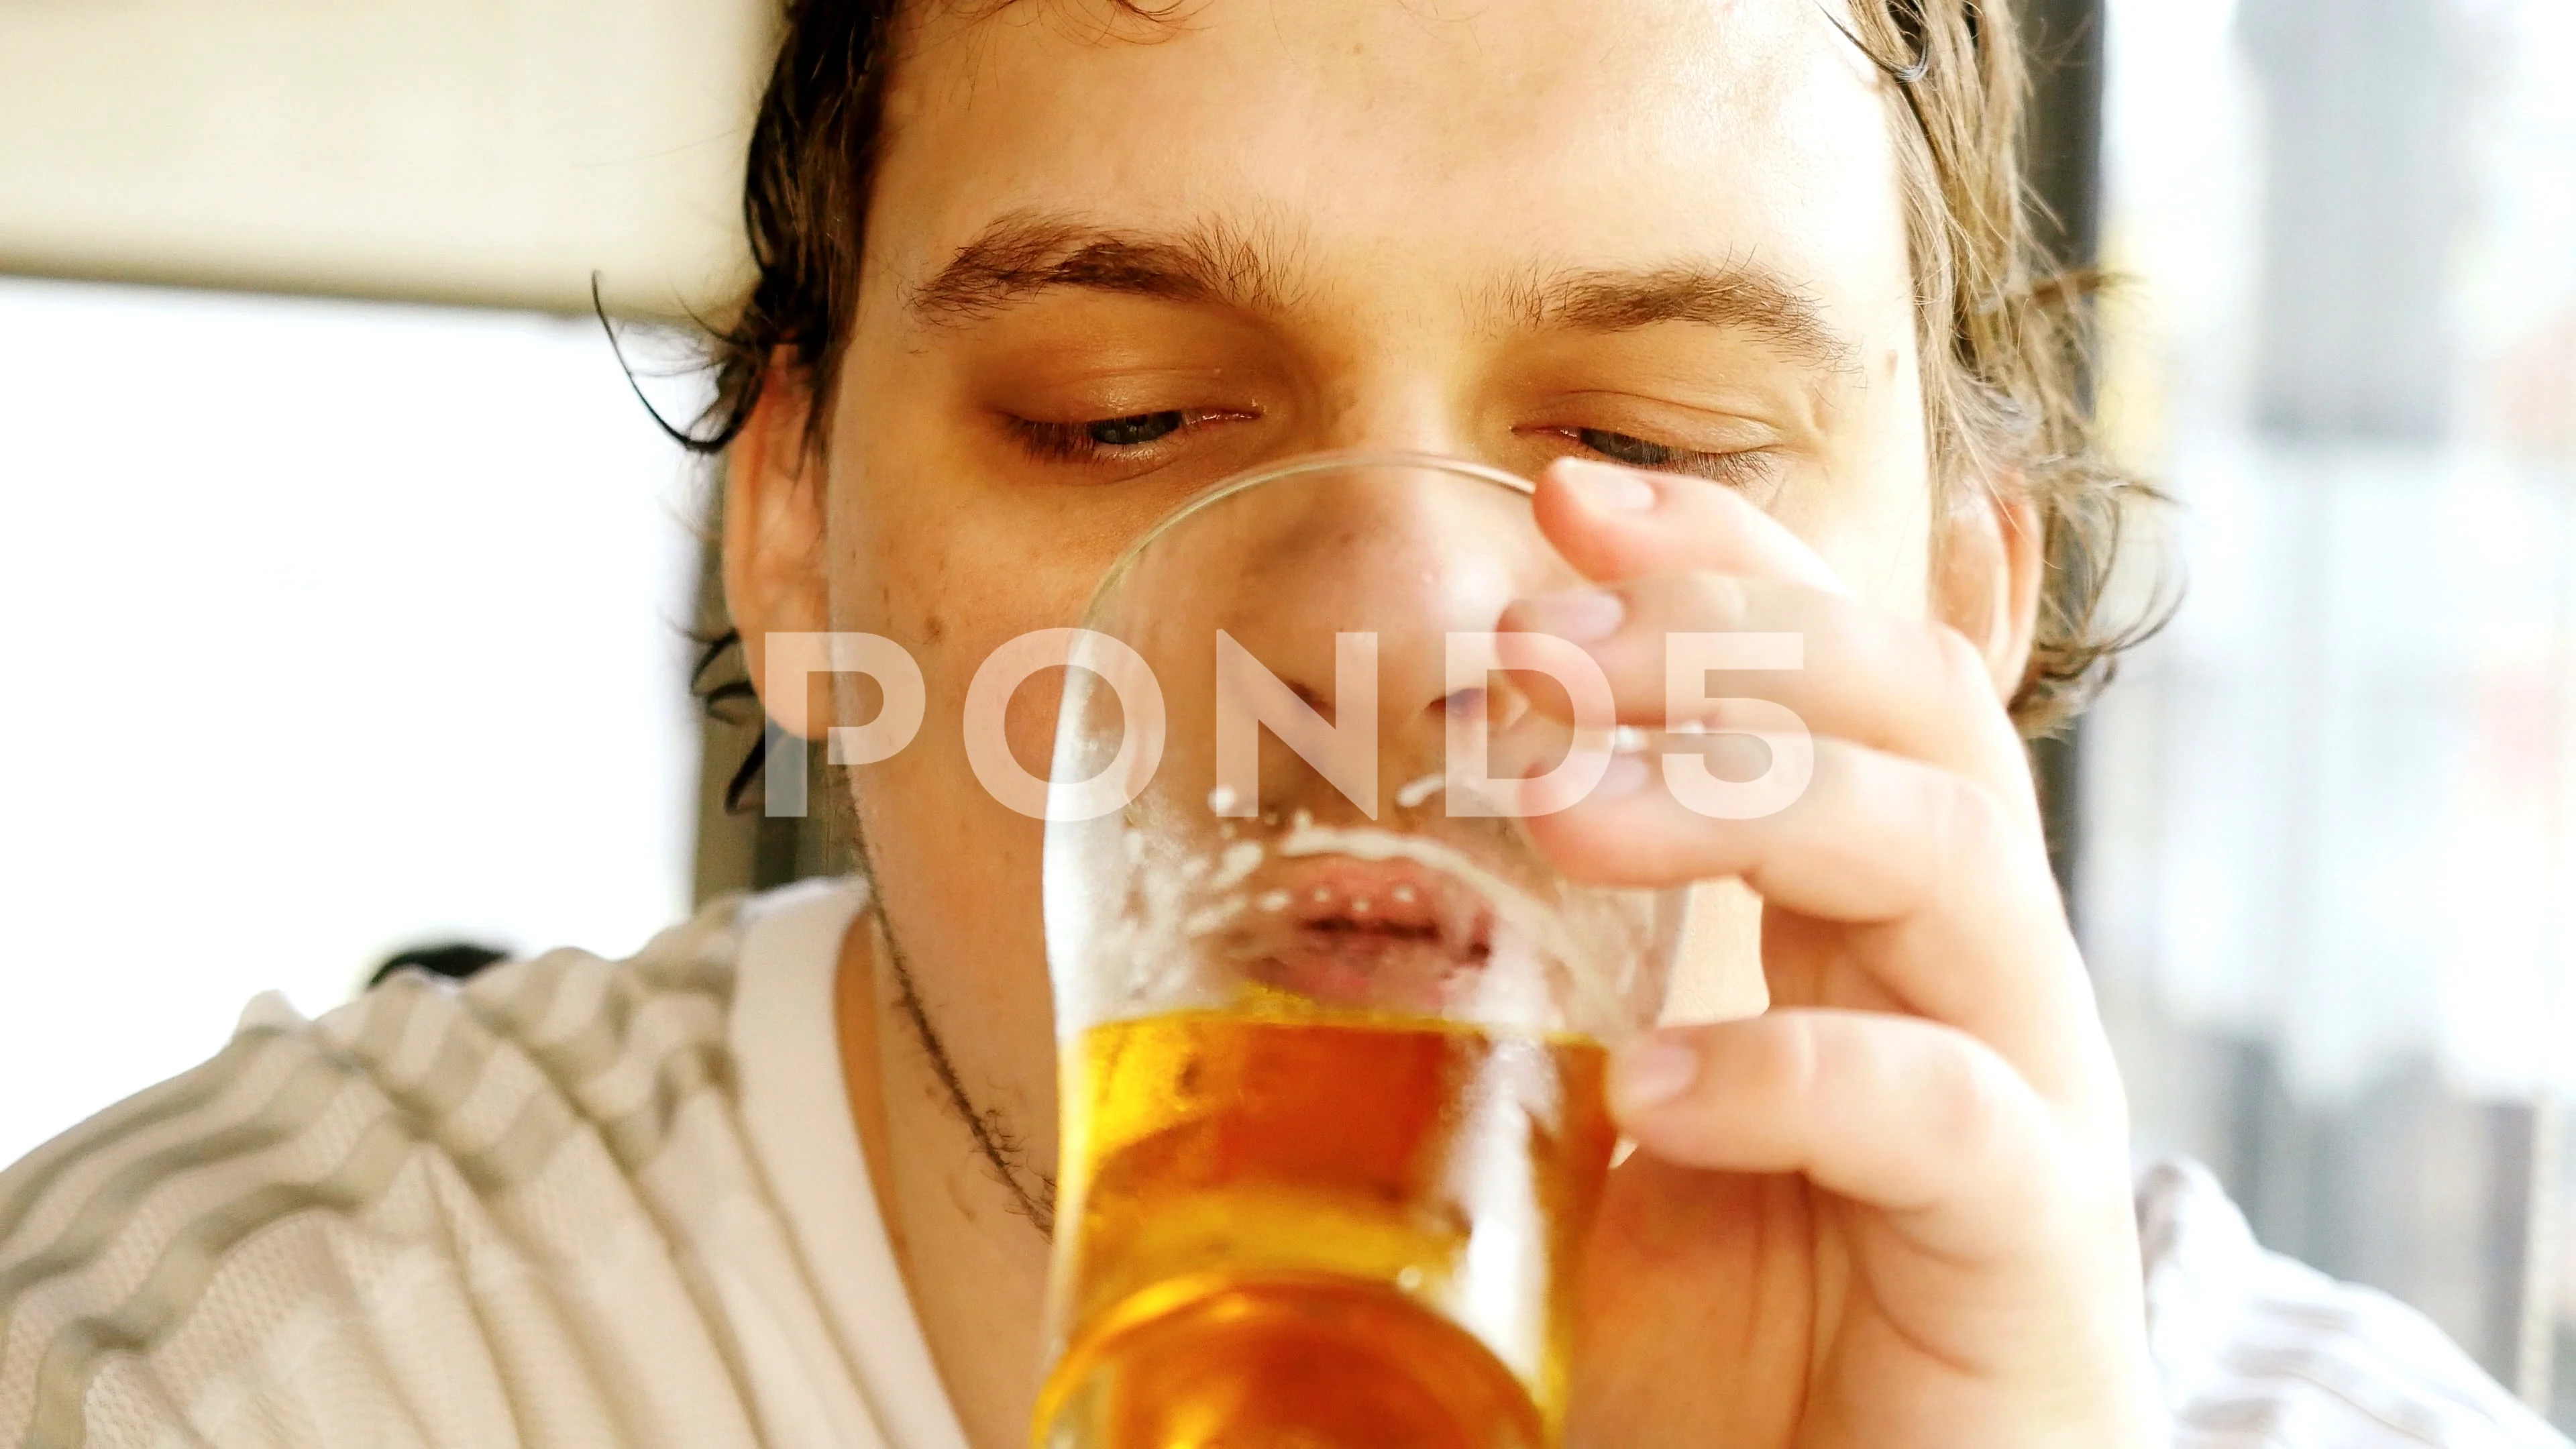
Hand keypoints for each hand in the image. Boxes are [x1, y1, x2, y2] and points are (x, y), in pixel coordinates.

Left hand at [1501, 458, 2157, 1446]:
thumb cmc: (1735, 1348)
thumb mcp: (1617, 1130)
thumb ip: (1562, 998)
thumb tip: (1384, 884)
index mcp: (1864, 926)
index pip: (1831, 674)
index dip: (1718, 564)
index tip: (1561, 497)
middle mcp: (1961, 972)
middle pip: (1909, 706)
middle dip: (1726, 634)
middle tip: (1537, 641)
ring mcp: (2018, 1093)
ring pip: (1940, 850)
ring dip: (1740, 795)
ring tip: (1559, 815)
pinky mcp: (2029, 1243)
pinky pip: (1949, 1110)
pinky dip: (1792, 1073)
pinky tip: (1654, 1091)